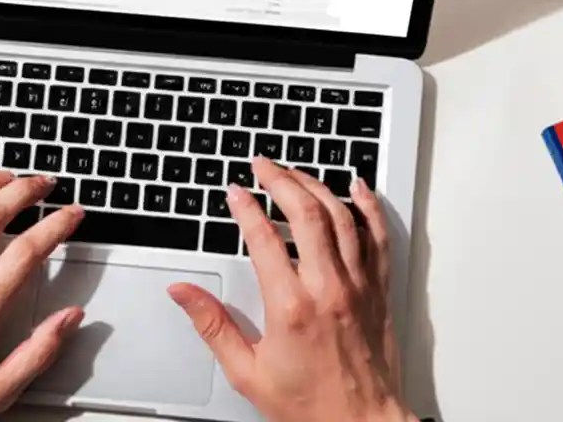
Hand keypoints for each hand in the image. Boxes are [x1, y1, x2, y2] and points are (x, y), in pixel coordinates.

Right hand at [169, 158, 411, 421]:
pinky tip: (356, 189)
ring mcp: (358, 285)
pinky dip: (368, 207)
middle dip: (281, 180)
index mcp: (292, 307)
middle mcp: (328, 288)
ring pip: (342, 217)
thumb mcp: (247, 372)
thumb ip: (212, 326)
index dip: (246, 208)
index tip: (236, 192)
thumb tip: (183, 294)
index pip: (265, 239)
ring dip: (317, 186)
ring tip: (295, 172)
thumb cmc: (311, 406)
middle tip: (263, 165)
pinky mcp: (379, 290)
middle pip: (307, 213)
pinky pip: (377, 237)